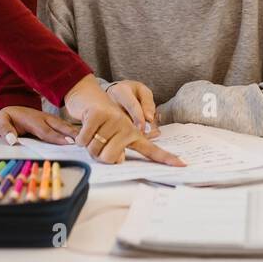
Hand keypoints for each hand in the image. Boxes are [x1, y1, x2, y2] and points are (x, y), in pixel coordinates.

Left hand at [0, 106, 77, 145]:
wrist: (11, 108)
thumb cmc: (6, 118)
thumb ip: (4, 130)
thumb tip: (11, 139)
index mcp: (31, 119)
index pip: (45, 130)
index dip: (56, 137)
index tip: (68, 143)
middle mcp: (43, 118)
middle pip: (59, 126)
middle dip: (71, 133)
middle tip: (84, 140)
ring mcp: (48, 119)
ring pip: (64, 126)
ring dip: (75, 132)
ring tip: (88, 139)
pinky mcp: (52, 122)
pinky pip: (63, 127)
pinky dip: (73, 132)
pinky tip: (82, 137)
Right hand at [63, 76, 183, 166]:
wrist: (88, 96)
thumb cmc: (100, 123)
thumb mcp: (110, 138)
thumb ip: (116, 152)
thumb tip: (118, 159)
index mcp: (134, 134)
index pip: (152, 150)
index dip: (166, 158)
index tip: (183, 165)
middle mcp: (128, 126)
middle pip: (110, 158)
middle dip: (97, 154)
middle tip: (97, 142)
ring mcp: (114, 118)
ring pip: (95, 149)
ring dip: (87, 145)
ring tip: (92, 133)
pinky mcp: (99, 114)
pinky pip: (85, 140)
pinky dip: (79, 139)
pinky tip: (84, 129)